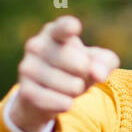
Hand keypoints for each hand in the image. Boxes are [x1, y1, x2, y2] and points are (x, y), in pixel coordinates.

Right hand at [11, 15, 120, 131]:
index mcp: (54, 32)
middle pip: (81, 65)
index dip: (68, 28)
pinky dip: (67, 104)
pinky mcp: (26, 91)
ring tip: (67, 87)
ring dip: (77, 92)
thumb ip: (105, 62)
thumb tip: (98, 74)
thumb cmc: (75, 70)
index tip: (74, 27)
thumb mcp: (96, 62)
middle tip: (76, 75)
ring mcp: (28, 67)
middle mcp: (36, 45)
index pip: (62, 28)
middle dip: (86, 75)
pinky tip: (63, 101)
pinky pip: (60, 102)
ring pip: (73, 87)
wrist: (45, 95)